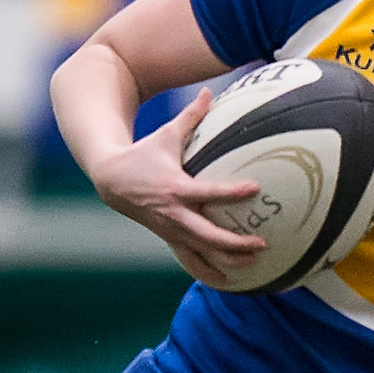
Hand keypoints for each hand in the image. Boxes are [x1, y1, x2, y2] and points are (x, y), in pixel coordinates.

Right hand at [88, 88, 266, 288]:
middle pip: (207, 235)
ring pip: (200, 253)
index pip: (208, 192)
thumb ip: (191, 116)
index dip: (232, 192)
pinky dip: (209, 272)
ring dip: (227, 262)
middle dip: (234, 243)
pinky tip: (231, 282)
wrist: (111, 180)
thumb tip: (209, 90)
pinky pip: (190, 260)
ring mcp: (170, 230)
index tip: (256, 188)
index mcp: (175, 187)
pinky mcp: (168, 238)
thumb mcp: (165, 134)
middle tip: (262, 244)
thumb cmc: (144, 153)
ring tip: (254, 266)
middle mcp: (174, 213)